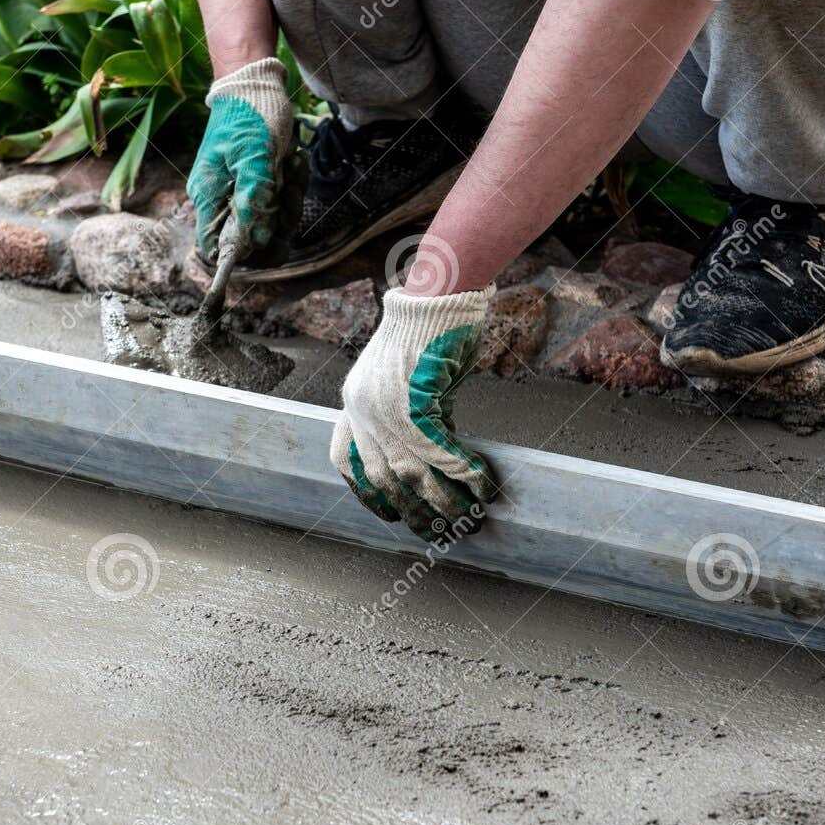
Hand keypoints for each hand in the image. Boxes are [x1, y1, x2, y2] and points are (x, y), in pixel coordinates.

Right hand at [186, 56, 291, 262]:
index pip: (216, 247)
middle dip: (278, 221)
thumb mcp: (255, 156)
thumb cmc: (250, 115)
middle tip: (288, 191)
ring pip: (270, 222)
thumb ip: (253, 199)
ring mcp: (239, 192)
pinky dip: (291, 186)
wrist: (256, 83)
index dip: (244, 253)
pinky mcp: (257, 184)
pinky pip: (278, 202)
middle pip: (251, 239)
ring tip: (292, 165)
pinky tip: (294, 162)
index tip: (270, 237)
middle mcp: (220, 199)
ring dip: (289, 200)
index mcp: (209, 195)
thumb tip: (255, 240)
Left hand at [330, 286, 498, 541]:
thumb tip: (435, 456)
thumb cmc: (432, 330)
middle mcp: (360, 406)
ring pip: (410, 471)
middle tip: (437, 531)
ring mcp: (383, 404)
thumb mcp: (409, 379)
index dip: (367, 493)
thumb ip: (413, 416)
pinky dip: (460, 473)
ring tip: (466, 518)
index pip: (346, 460)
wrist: (442, 293)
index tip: (391, 514)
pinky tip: (479, 485)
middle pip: (382, 476)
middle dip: (412, 510)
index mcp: (353, 400)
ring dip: (442, 500)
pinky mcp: (413, 400)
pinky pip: (436, 451)